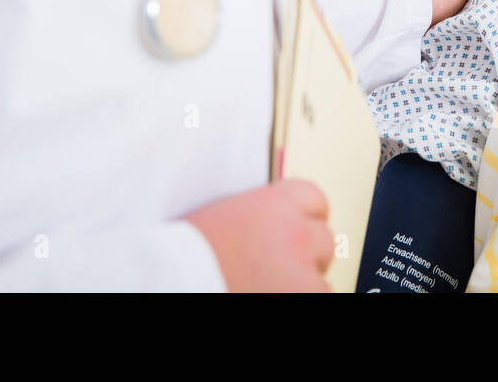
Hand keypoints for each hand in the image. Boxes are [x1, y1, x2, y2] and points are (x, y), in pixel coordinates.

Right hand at [185, 179, 334, 291]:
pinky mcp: (303, 293)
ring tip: (267, 286)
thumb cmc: (185, 255)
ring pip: (320, 275)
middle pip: (324, 239)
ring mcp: (302, 268)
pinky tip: (268, 295)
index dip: (305, 219)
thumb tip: (274, 229)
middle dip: (307, 255)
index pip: (314, 200)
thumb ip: (258, 217)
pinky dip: (298, 297)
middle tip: (279, 270)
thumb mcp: (224, 217)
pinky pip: (318, 295)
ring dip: (302, 283)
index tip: (300, 230)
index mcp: (274, 203)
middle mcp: (295, 231)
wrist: (172, 280)